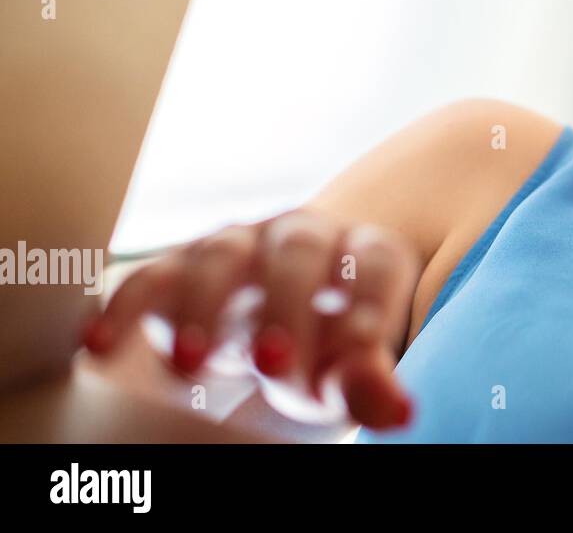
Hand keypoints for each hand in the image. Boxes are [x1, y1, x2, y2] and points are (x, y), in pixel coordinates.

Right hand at [82, 209, 420, 429]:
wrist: (278, 324)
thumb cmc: (329, 349)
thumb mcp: (351, 371)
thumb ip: (367, 382)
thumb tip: (398, 410)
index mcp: (364, 252)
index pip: (378, 260)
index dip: (372, 296)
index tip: (363, 341)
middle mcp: (304, 235)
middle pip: (299, 250)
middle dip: (285, 304)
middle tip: (274, 365)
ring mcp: (239, 244)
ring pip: (220, 254)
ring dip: (203, 307)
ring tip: (190, 368)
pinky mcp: (179, 265)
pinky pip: (149, 275)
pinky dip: (123, 308)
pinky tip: (99, 347)